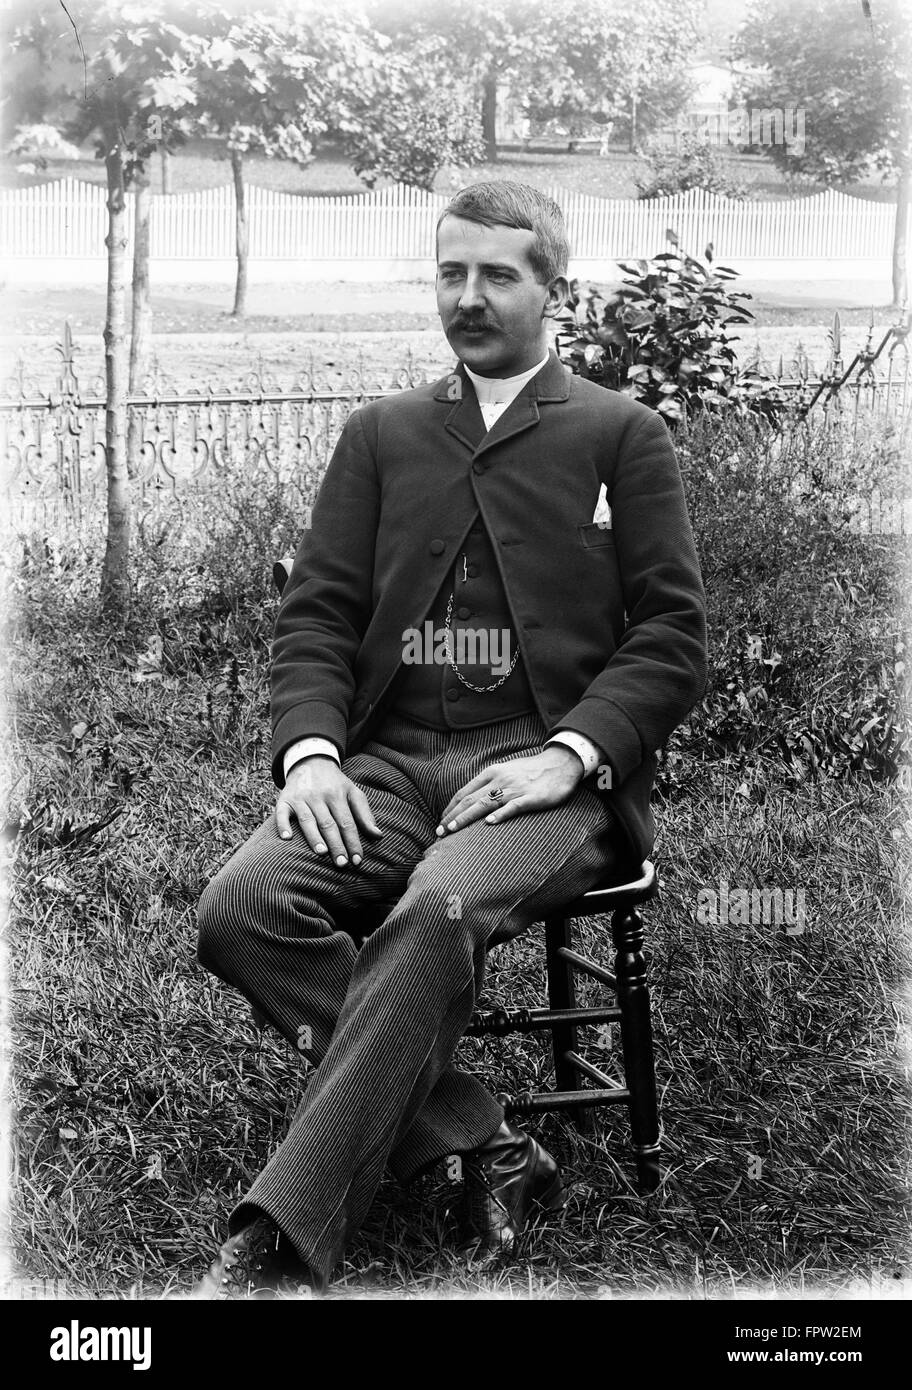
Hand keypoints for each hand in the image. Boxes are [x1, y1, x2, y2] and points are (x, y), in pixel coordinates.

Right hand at [275, 757, 381, 866]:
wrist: (310, 761)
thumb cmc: (335, 783)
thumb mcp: (353, 792)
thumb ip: (365, 814)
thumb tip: (379, 835)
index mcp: (337, 795)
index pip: (347, 822)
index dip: (353, 842)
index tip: (358, 860)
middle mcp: (319, 796)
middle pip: (328, 823)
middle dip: (336, 844)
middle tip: (342, 864)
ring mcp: (300, 798)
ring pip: (307, 820)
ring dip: (313, 837)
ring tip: (322, 853)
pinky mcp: (284, 800)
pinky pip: (281, 813)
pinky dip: (283, 825)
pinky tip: (287, 838)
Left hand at [435, 746, 584, 836]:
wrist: (560, 763)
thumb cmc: (532, 771)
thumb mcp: (506, 772)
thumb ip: (490, 784)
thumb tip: (471, 799)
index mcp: (491, 773)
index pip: (464, 792)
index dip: (450, 808)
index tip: (441, 822)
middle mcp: (499, 780)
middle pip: (470, 800)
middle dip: (452, 817)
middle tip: (439, 832)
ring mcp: (514, 788)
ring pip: (485, 804)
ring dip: (466, 818)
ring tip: (453, 830)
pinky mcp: (530, 797)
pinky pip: (512, 806)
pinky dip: (500, 814)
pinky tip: (489, 823)